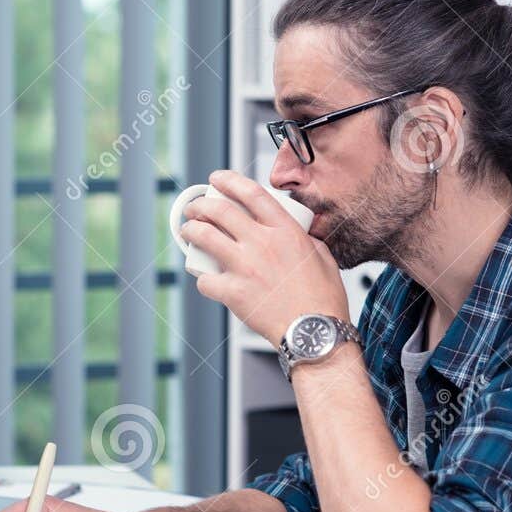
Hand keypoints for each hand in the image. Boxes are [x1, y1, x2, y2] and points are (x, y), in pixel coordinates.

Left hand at [180, 170, 349, 345]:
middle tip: (195, 208)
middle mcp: (262, 243)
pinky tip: (206, 279)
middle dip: (200, 205)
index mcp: (285, 231)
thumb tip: (294, 232)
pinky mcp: (233, 292)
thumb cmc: (323, 299)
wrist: (315, 332)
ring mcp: (245, 267)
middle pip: (219, 211)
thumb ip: (305, 239)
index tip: (217, 179)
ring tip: (187, 231)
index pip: (251, 193)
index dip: (229, 181)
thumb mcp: (323, 257)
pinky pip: (205, 280)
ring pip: (204, 237)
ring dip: (190, 230)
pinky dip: (202, 279)